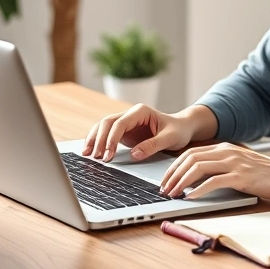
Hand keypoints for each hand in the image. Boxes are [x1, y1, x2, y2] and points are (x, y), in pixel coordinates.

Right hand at [82, 103, 201, 161]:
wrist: (182, 128)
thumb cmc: (178, 131)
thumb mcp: (170, 138)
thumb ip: (153, 145)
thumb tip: (134, 155)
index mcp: (141, 111)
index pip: (120, 123)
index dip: (111, 138)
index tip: (108, 155)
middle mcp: (131, 114)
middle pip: (107, 123)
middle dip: (99, 139)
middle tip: (96, 157)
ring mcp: (126, 122)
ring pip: (103, 126)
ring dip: (94, 139)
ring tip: (87, 155)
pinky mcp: (124, 132)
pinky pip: (106, 134)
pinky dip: (98, 141)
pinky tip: (91, 152)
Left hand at [160, 143, 269, 200]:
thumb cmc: (265, 174)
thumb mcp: (239, 164)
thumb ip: (221, 166)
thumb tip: (198, 178)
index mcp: (224, 148)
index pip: (191, 153)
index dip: (174, 166)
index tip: (165, 179)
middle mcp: (227, 152)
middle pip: (190, 158)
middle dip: (173, 174)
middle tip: (164, 189)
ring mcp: (234, 163)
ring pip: (198, 168)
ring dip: (181, 182)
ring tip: (173, 194)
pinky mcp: (241, 176)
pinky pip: (214, 181)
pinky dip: (199, 189)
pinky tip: (191, 197)